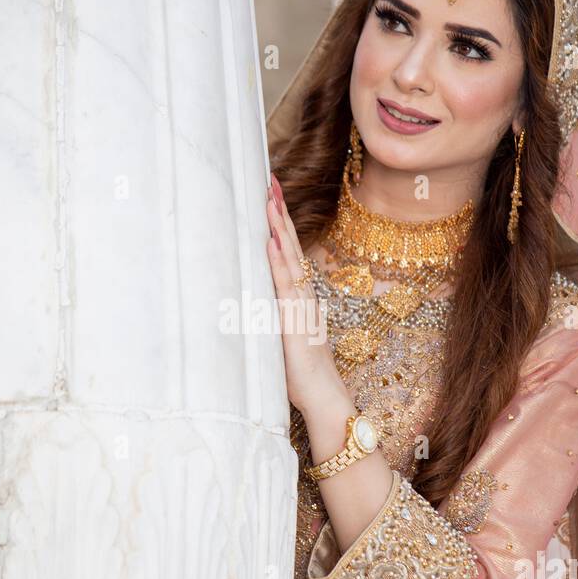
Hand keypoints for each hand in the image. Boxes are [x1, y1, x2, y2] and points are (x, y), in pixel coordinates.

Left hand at [266, 173, 340, 413]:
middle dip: (280, 213)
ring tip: (270, 198)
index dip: (281, 226)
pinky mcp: (295, 318)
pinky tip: (271, 239)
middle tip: (270, 181)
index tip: (271, 199)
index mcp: (300, 298)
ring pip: (290, 257)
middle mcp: (303, 295)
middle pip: (291, 246)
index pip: (289, 254)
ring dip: (279, 226)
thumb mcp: (283, 339)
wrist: (323, 397)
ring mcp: (301, 304)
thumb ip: (274, 320)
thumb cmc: (302, 375)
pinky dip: (279, 259)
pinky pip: (287, 282)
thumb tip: (254, 309)